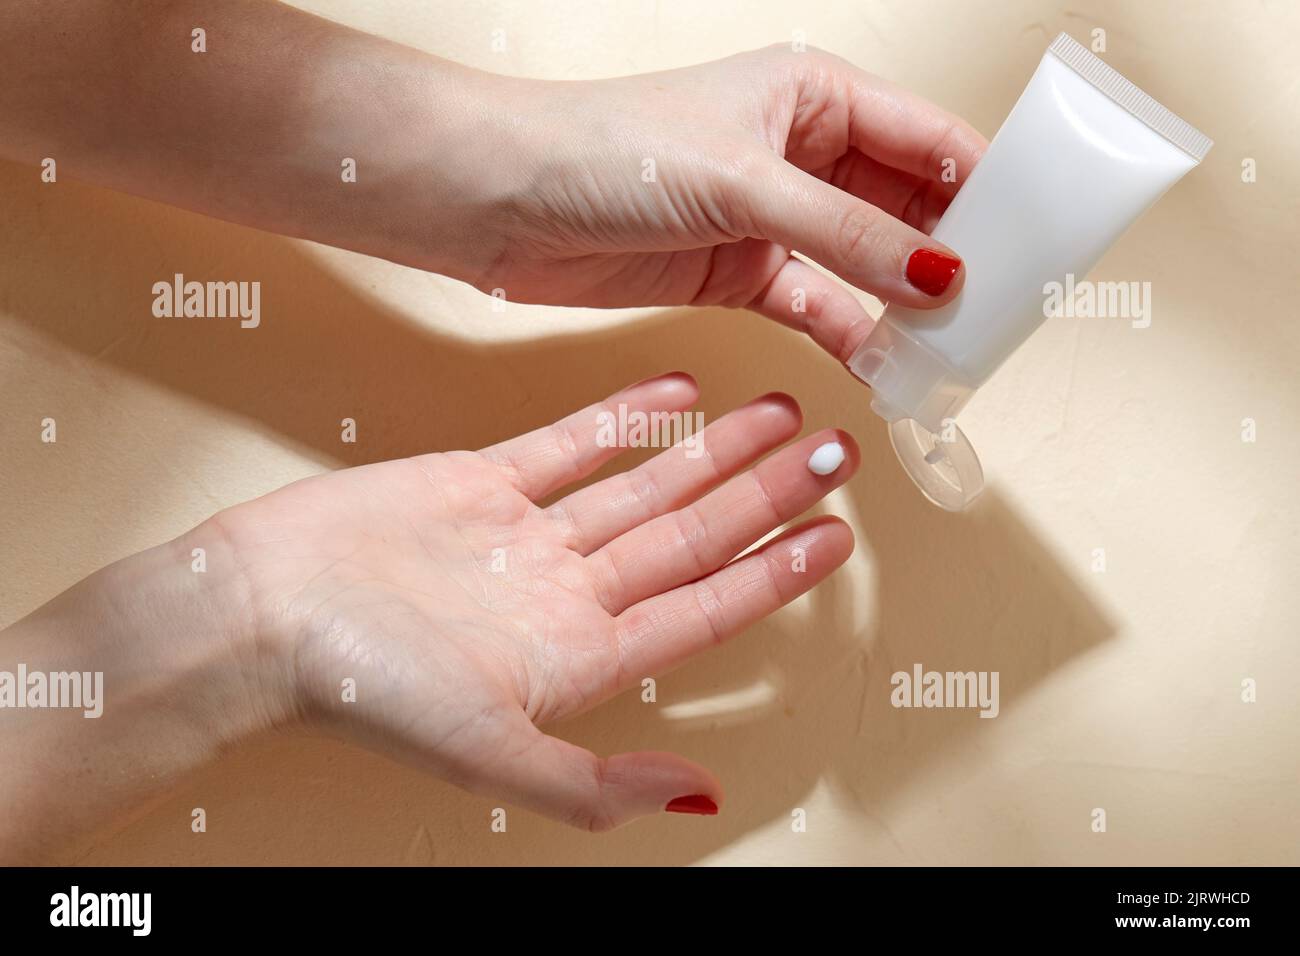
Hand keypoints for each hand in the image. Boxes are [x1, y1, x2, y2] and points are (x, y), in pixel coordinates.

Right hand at [202, 373, 857, 829]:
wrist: (257, 614)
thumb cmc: (357, 690)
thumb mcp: (487, 753)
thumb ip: (593, 783)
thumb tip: (700, 797)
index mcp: (578, 659)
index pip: (705, 608)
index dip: (775, 572)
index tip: (836, 533)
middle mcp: (564, 597)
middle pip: (691, 538)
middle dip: (766, 496)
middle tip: (834, 453)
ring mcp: (527, 538)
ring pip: (644, 485)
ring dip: (713, 451)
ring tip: (777, 416)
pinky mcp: (481, 484)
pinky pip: (571, 443)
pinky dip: (625, 416)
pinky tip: (678, 392)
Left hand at [461, 46, 986, 362]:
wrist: (501, 202)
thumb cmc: (607, 150)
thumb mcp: (745, 183)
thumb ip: (848, 234)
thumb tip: (943, 274)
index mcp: (816, 96)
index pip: (931, 142)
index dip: (989, 191)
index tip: (1038, 244)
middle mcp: (804, 154)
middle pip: (910, 208)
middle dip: (956, 258)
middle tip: (1004, 313)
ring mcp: (775, 218)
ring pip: (868, 265)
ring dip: (908, 307)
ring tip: (956, 352)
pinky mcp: (742, 273)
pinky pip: (819, 308)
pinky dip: (853, 336)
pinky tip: (887, 368)